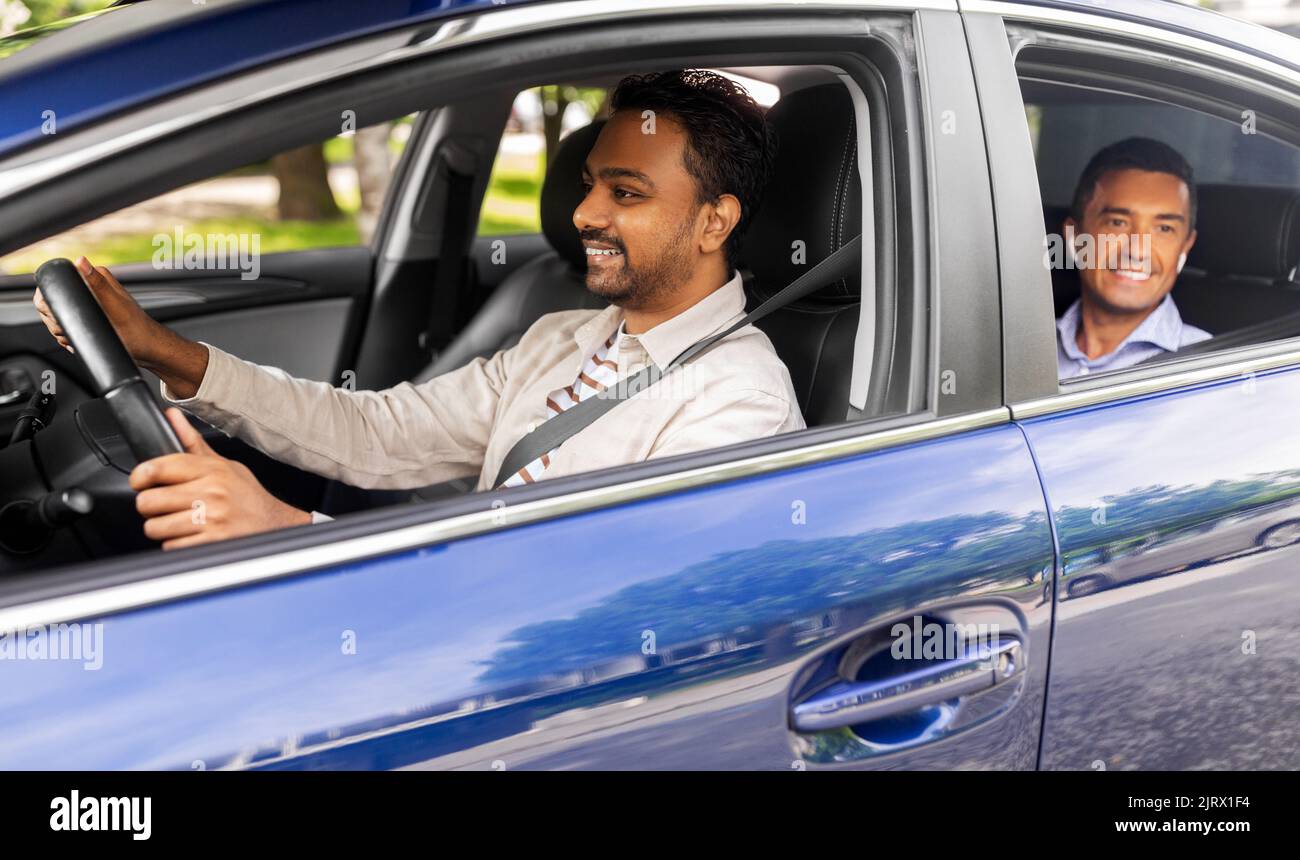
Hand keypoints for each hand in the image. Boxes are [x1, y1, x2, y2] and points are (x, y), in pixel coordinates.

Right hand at [33, 256, 208, 396]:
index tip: (65, 315)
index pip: (59, 282)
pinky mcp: (89, 319)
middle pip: (54, 301)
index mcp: (97, 279)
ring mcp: (89, 305)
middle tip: (76, 331)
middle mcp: (92, 289)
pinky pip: (67, 326)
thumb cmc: (137, 331)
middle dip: (58, 320)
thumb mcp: (114, 306)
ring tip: (83, 336)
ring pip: (58, 316)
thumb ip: (98, 284)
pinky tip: (80, 341)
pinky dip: (69, 336)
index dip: (55, 299)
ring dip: (62, 331)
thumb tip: (81, 260)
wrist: (149, 350)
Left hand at [130, 408, 310, 549]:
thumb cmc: (247, 496)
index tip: (140, 482)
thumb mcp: (225, 465)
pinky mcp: (211, 543)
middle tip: (163, 506)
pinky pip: (171, 546)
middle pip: (149, 501)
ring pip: (155, 527)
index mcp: (212, 471)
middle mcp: (211, 493)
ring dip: (162, 528)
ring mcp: (211, 520)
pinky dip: (176, 545)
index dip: (140, 476)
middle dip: (150, 506)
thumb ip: (193, 443)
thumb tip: (172, 417)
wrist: (275, 525)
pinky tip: (192, 536)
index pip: (158, 468)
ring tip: (180, 522)